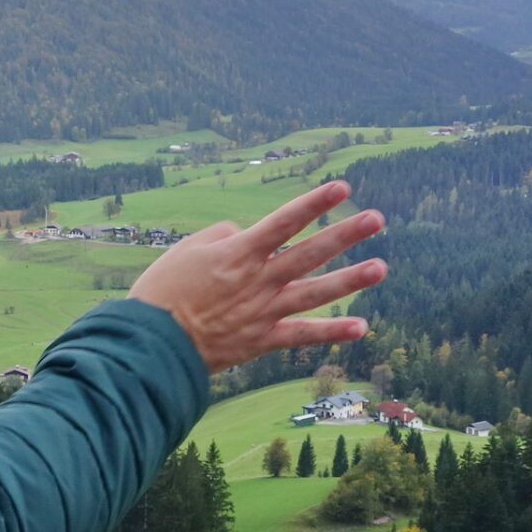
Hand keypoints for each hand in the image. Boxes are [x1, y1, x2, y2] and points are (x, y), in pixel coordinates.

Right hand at [128, 180, 386, 371]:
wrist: (152, 345)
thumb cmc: (162, 292)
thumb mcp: (186, 250)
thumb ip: (223, 236)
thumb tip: (246, 234)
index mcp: (239, 253)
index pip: (284, 221)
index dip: (314, 203)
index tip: (342, 187)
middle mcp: (258, 280)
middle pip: (309, 252)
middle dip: (344, 234)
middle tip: (376, 219)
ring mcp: (264, 310)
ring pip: (314, 292)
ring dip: (349, 280)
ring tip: (380, 268)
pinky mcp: (263, 339)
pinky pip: (302, 334)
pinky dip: (332, 332)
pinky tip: (362, 327)